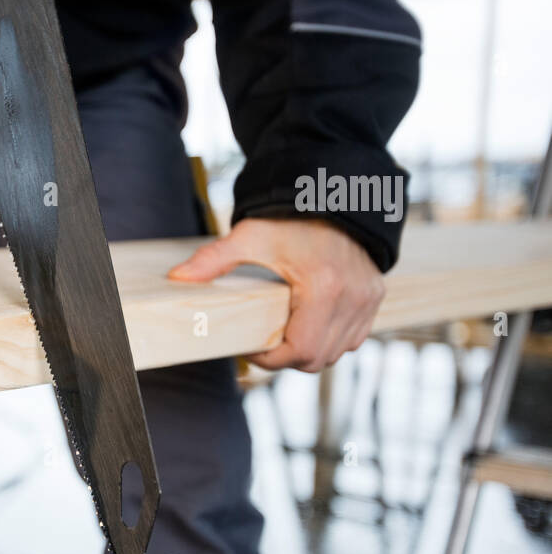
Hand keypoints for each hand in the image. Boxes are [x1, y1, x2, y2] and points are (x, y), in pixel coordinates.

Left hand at [167, 218, 384, 371]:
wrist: (333, 194)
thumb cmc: (290, 217)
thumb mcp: (249, 236)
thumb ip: (214, 260)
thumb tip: (178, 278)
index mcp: (324, 287)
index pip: (299, 351)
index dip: (270, 359)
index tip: (250, 347)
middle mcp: (353, 298)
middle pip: (317, 359)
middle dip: (286, 358)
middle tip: (262, 341)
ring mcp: (368, 299)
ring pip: (336, 352)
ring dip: (308, 350)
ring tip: (284, 330)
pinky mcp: (375, 297)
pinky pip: (353, 338)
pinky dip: (330, 339)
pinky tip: (308, 322)